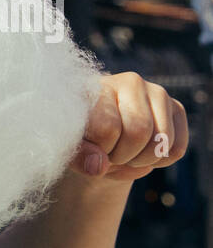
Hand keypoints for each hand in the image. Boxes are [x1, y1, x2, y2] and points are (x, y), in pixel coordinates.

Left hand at [70, 72, 188, 180]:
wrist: (98, 138)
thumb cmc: (81, 140)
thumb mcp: (70, 149)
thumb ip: (78, 157)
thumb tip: (99, 166)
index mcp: (96, 86)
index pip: (107, 127)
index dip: (100, 151)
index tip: (91, 150)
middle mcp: (129, 82)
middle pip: (139, 132)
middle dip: (122, 156)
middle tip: (108, 154)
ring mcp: (157, 92)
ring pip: (162, 141)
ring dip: (140, 161)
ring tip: (123, 154)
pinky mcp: (177, 108)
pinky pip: (176, 149)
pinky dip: (158, 162)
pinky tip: (142, 153)